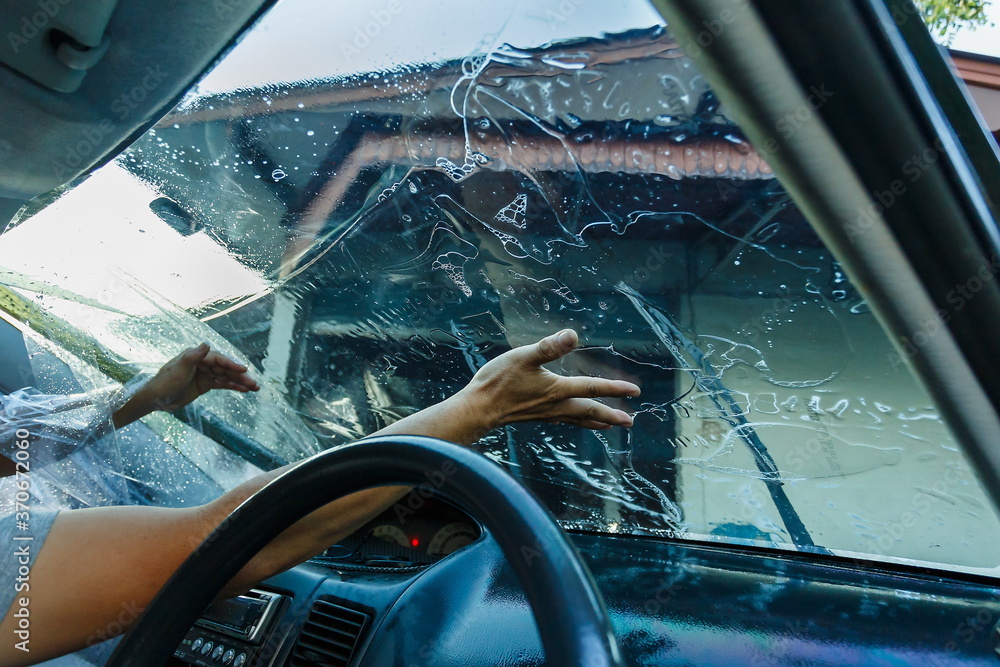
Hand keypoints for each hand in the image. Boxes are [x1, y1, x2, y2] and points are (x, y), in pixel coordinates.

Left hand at [114, 343, 259, 426]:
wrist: (156, 399)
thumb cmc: (165, 382)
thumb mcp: (178, 369)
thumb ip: (193, 356)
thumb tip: (206, 343)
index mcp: (196, 356)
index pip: (218, 359)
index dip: (231, 364)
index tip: (244, 370)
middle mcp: (203, 363)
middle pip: (225, 369)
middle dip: (240, 376)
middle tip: (254, 384)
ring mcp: (205, 374)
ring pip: (226, 377)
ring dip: (240, 382)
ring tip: (254, 388)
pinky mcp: (205, 384)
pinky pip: (222, 384)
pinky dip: (233, 387)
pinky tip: (244, 390)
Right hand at [458, 329, 639, 430]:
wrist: (479, 408)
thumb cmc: (498, 381)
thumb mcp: (524, 356)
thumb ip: (549, 347)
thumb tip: (572, 335)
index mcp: (556, 389)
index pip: (591, 388)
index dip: (614, 388)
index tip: (635, 391)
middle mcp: (555, 405)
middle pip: (590, 411)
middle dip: (612, 414)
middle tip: (630, 421)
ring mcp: (546, 413)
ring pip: (578, 419)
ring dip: (597, 421)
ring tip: (611, 425)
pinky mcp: (536, 416)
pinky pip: (565, 420)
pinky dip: (578, 421)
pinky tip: (575, 419)